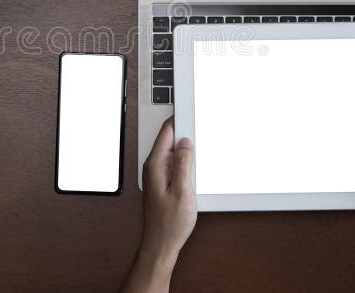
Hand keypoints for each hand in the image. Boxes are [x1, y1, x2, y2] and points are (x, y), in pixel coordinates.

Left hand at [140, 117, 196, 263]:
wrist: (162, 243)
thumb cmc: (170, 223)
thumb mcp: (183, 191)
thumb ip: (183, 164)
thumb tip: (185, 142)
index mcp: (155, 165)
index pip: (166, 132)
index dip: (179, 119)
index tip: (190, 111)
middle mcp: (153, 167)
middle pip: (169, 138)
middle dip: (184, 132)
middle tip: (201, 128)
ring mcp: (157, 173)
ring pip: (173, 150)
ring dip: (186, 147)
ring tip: (200, 147)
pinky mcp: (163, 180)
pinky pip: (174, 162)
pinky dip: (184, 160)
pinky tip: (194, 166)